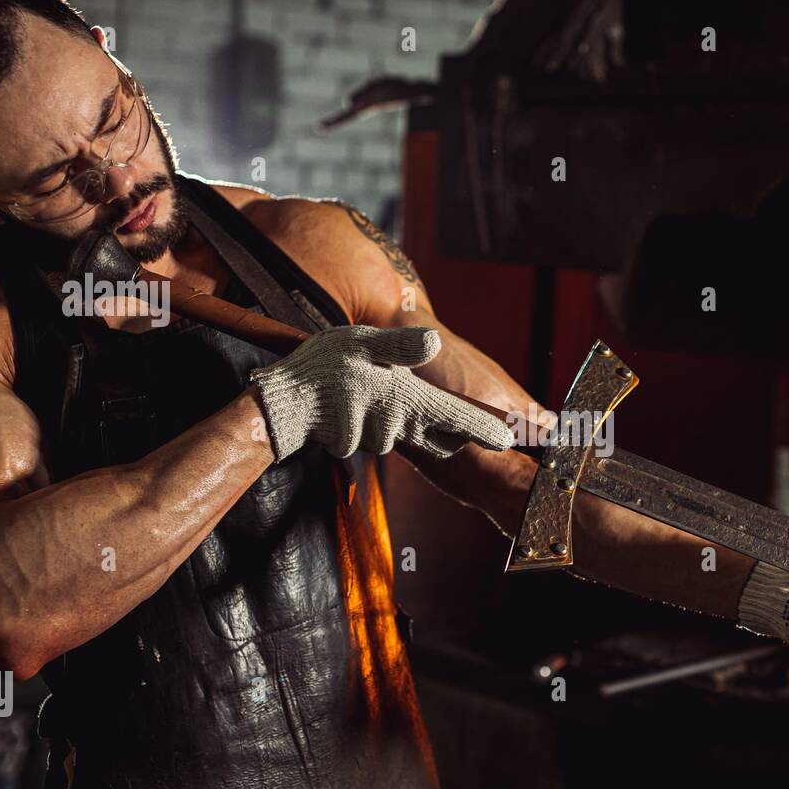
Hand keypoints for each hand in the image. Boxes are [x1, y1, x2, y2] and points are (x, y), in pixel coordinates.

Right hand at [249, 325, 514, 461]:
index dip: (483, 428)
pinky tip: (339, 410)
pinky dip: (355, 424)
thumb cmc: (322, 367)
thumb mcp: (363, 343)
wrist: (278, 401)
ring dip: (381, 417)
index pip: (455, 416)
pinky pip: (364, 438)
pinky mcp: (353, 445)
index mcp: (405, 396)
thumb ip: (402, 346)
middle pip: (427, 429)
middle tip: (405, 397)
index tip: (509, 440)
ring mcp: (373, 437)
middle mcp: (395, 421)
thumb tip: (434, 343)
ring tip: (355, 395)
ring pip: (393, 433)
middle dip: (427, 420)